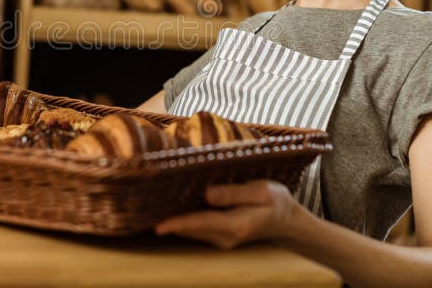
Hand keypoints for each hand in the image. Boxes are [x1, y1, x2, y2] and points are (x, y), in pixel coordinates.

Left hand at [154, 180, 298, 248]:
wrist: (287, 221)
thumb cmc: (276, 201)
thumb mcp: (262, 191)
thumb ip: (234, 193)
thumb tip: (207, 194)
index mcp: (237, 225)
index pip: (201, 223)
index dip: (178, 224)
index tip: (159, 226)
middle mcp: (226, 237)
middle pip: (191, 229)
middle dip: (170, 221)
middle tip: (144, 209)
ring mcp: (222, 239)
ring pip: (192, 230)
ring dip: (174, 222)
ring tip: (152, 207)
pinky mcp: (219, 236)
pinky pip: (197, 228)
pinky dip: (184, 221)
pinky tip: (172, 209)